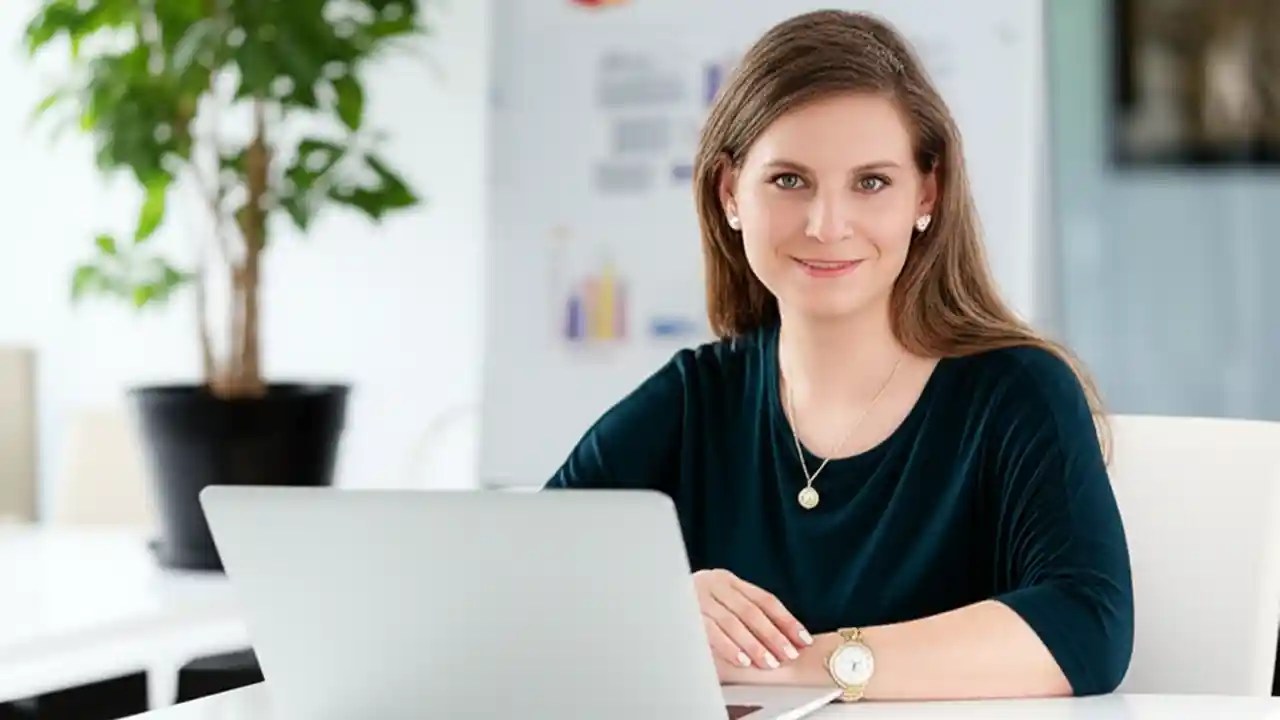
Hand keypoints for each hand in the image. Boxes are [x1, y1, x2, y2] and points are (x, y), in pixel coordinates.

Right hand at [693, 568, 813, 670]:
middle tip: (787, 653)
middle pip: (751, 611)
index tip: (803, 639)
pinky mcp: (685, 613)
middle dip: (773, 635)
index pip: (764, 599)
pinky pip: (711, 632)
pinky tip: (743, 659)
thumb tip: (785, 634)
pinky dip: (729, 647)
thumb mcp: (721, 601)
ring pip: (732, 622)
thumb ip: (745, 611)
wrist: (653, 592)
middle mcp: (713, 583)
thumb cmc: (695, 604)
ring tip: (769, 661)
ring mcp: (698, 597)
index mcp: (728, 579)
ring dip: (754, 644)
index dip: (786, 620)